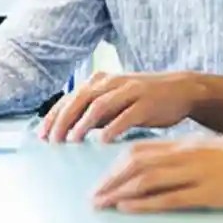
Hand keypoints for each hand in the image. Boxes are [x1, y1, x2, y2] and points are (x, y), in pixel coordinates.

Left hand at [37, 71, 200, 143]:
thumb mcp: (113, 101)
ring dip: (83, 124)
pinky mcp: (145, 102)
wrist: (180, 89)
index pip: (70, 98)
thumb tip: (66, 129)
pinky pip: (125, 115)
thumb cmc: (142, 99)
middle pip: (80, 100)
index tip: (41, 135)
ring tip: (72, 141)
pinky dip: (113, 128)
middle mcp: (111, 82)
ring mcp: (129, 91)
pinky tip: (103, 141)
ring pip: (99, 106)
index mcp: (100, 81)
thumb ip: (92, 113)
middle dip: (63, 120)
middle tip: (52, 140)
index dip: (54, 116)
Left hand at [92, 138, 222, 212]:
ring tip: (100, 204)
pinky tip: (126, 207)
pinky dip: (143, 203)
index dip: (117, 164)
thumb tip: (177, 168)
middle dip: (110, 180)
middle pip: (136, 163)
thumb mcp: (221, 152)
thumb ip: (197, 158)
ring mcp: (198, 173)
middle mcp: (188, 155)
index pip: (142, 150)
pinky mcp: (210, 193)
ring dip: (118, 192)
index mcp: (190, 145)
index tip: (102, 179)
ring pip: (146, 179)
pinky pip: (169, 197)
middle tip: (93, 196)